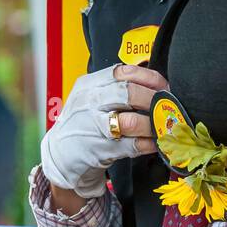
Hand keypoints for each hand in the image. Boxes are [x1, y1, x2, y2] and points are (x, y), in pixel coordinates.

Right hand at [40, 63, 167, 197]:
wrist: (60, 154)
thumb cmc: (82, 123)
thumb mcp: (90, 98)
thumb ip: (115, 88)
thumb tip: (156, 87)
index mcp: (89, 84)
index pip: (124, 72)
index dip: (150, 78)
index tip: (164, 87)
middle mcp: (89, 102)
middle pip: (129, 93)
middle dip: (154, 100)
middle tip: (167, 107)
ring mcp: (92, 127)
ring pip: (130, 121)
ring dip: (152, 124)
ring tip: (162, 127)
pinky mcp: (99, 150)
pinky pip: (132, 145)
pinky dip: (148, 144)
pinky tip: (155, 143)